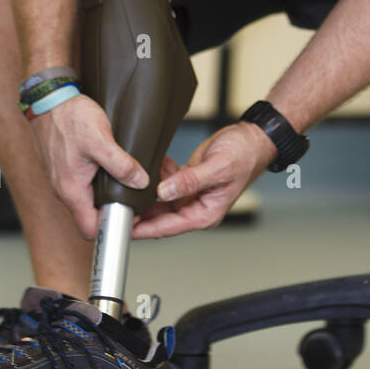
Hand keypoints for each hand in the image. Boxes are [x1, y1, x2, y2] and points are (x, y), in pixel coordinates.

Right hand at [29, 93, 151, 239]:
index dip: (112, 228)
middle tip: (139, 197)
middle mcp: (65, 189)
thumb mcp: (100, 139)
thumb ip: (120, 164)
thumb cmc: (69, 117)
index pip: (89, 229)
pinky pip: (87, 182)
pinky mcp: (68, 167)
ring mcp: (65, 178)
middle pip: (93, 215)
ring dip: (112, 192)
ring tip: (133, 179)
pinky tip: (119, 165)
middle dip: (117, 209)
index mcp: (71, 189)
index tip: (132, 216)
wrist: (49, 97)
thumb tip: (140, 182)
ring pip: (92, 197)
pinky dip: (104, 178)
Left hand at [131, 122, 276, 238]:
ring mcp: (192, 196)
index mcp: (205, 214)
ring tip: (132, 180)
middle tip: (116, 203)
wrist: (253, 139)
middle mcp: (197, 209)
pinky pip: (166, 184)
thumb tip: (165, 191)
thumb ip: (190, 181)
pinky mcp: (189, 183)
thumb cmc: (244, 155)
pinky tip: (155, 164)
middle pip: (160, 217)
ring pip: (160, 201)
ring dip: (147, 191)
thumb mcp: (217, 167)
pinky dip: (158, 175)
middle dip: (139, 212)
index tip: (124, 227)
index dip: (144, 229)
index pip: (168, 227)